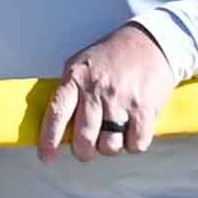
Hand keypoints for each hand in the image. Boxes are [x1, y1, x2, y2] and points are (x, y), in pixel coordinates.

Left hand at [40, 22, 177, 160]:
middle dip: (83, 151)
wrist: (151, 40)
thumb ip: (67, 92)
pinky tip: (131, 131)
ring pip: (110, 146)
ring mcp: (122, 101)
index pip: (56, 114)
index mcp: (76, 78)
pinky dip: (133, 144)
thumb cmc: (111, 56)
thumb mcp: (79, 64)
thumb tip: (54, 127)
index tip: (46, 157)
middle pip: (84, 139)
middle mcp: (97, 90)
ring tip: (112, 134)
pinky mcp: (145, 109)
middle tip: (86, 148)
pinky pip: (136, 144)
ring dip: (109, 147)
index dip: (49, 140)